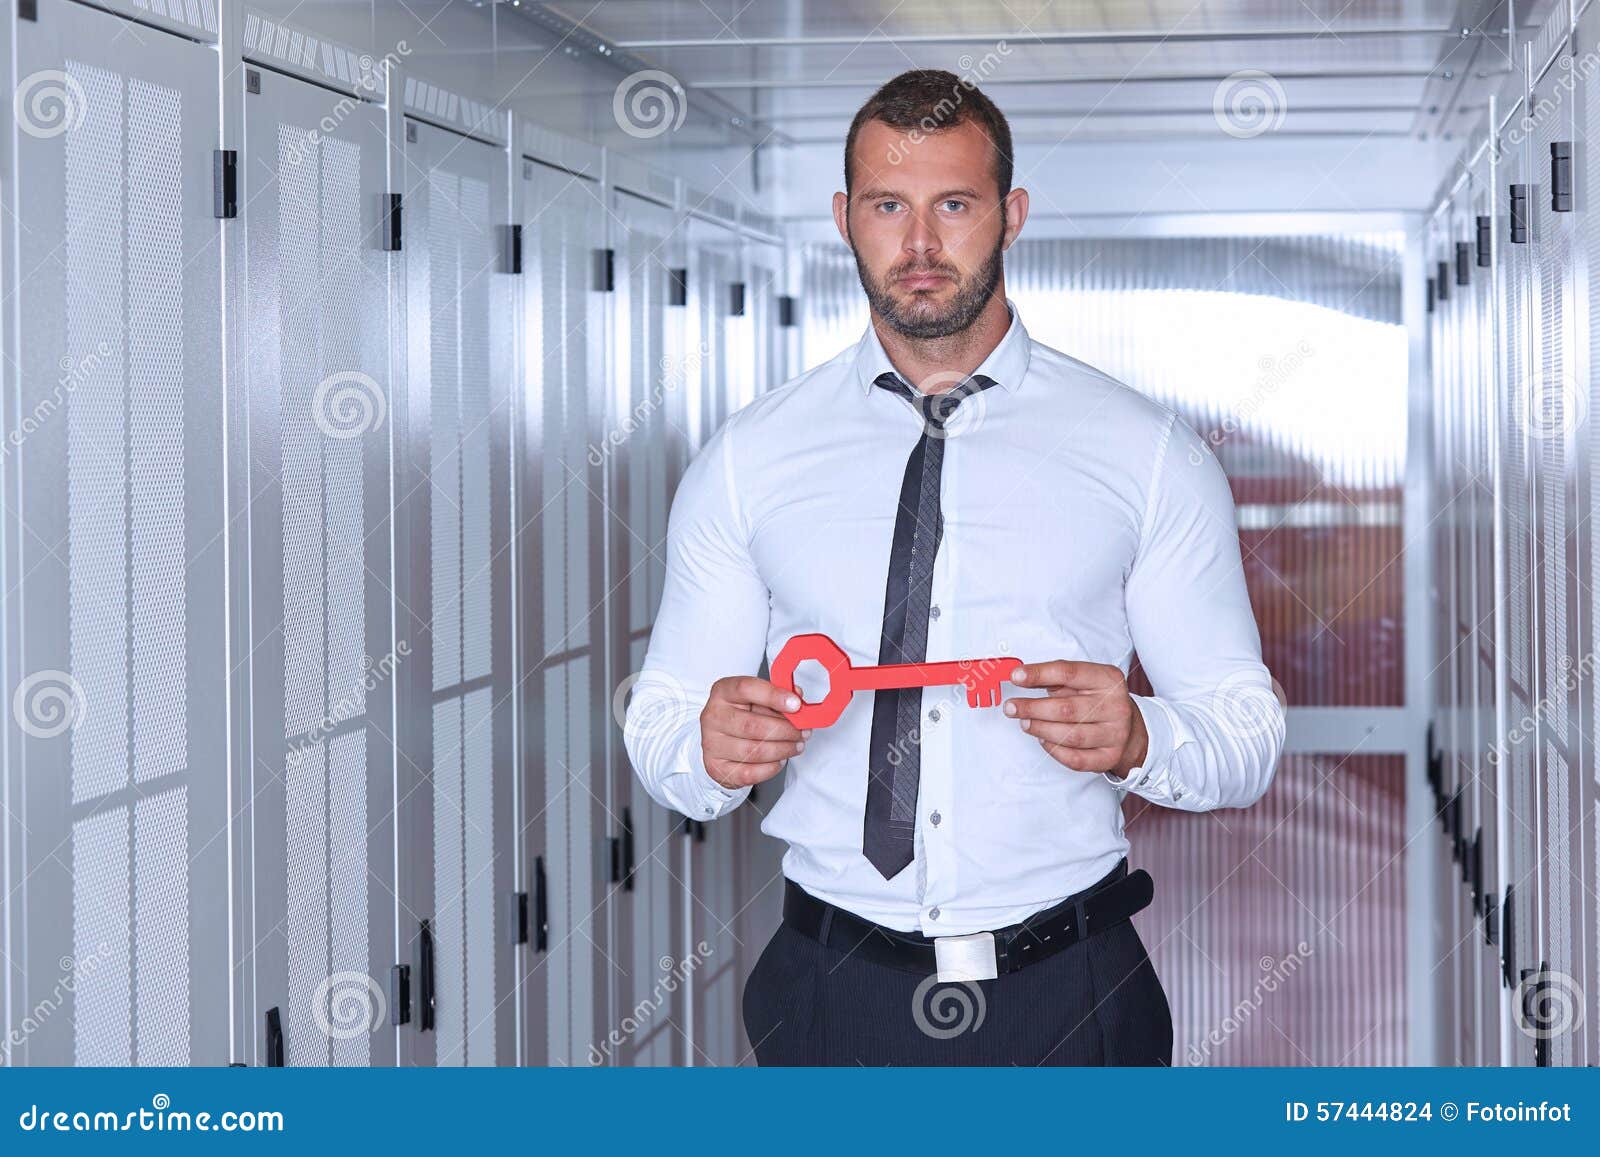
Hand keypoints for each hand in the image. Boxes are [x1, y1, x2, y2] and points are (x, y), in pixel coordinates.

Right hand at [700, 676, 812, 788]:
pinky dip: (771, 767)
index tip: (796, 704)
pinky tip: (779, 759)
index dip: (773, 696)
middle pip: (753, 725)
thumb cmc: (742, 715)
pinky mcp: (716, 767)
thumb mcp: (757, 698)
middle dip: (785, 730)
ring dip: (783, 749)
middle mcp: (713, 716)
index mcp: (723, 692)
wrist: (720, 740)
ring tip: (796, 746)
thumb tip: (797, 696)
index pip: (746, 688)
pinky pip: (750, 772)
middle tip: (802, 732)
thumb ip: (777, 694)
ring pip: (754, 751)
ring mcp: (712, 743)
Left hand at [1004, 660, 1147, 775]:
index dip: (1038, 674)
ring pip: (1070, 736)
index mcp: (1108, 679)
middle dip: (1033, 708)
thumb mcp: (1083, 681)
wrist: (1130, 729)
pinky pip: (1075, 758)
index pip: (1068, 673)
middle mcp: (1116, 706)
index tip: (1015, 676)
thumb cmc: (1098, 701)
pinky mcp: (1109, 757)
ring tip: (1025, 723)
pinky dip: (1054, 750)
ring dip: (1041, 729)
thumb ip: (1054, 678)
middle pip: (1066, 709)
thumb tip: (1019, 677)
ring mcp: (1115, 734)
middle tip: (1011, 707)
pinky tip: (1043, 740)